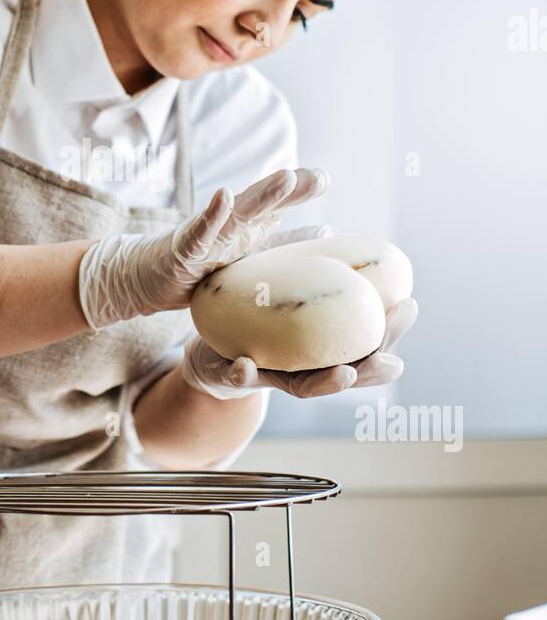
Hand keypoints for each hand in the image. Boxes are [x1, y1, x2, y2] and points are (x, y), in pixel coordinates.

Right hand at [78, 166, 328, 329]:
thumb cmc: (197, 265)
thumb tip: (328, 231)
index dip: (300, 191)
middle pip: (262, 202)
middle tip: (318, 178)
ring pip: (237, 213)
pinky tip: (223, 195)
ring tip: (286, 178)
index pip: (277, 205)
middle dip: (289, 189)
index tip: (324, 179)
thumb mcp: (247, 256)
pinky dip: (212, 215)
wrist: (143, 276)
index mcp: (245, 227)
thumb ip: (284, 244)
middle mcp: (228, 225)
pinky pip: (200, 232)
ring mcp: (206, 235)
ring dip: (262, 195)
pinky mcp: (183, 249)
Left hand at [181, 219, 418, 398]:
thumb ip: (305, 268)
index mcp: (321, 347)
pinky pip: (239, 376)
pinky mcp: (233, 375)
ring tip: (344, 374)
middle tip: (389, 359)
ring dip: (325, 383)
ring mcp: (271, 376)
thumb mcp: (284, 290)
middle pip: (346, 374)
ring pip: (303, 387)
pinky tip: (245, 363)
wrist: (209, 346)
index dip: (389, 329)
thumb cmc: (259, 318)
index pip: (365, 341)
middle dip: (370, 369)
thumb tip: (330, 232)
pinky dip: (244, 372)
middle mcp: (303, 368)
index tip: (410, 305)